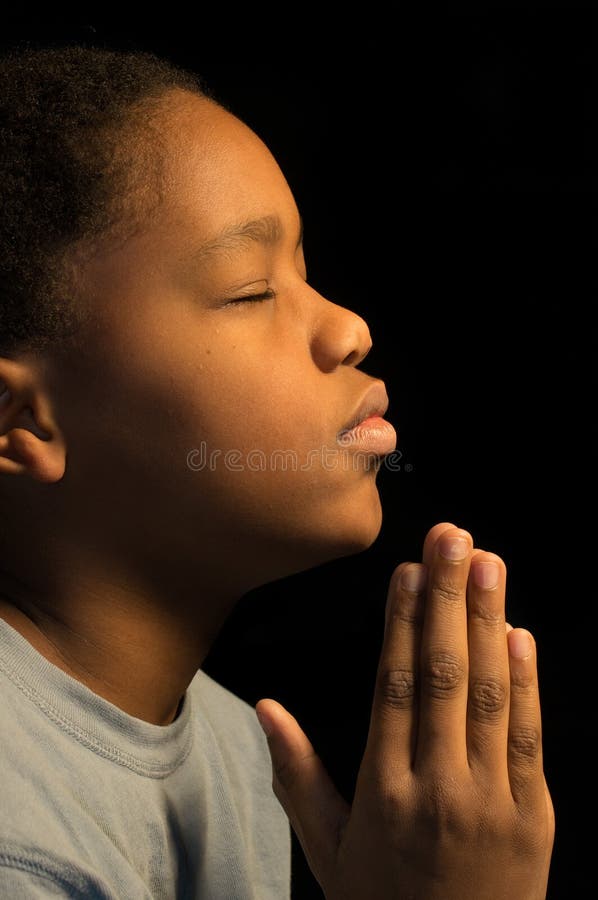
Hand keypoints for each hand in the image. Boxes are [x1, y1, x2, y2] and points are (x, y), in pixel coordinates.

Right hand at [255, 522, 554, 898]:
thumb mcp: (328, 852)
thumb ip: (297, 776)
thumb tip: (267, 708)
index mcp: (386, 794)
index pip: (395, 687)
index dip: (402, 623)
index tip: (406, 570)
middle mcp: (440, 788)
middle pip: (445, 675)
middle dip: (447, 598)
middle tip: (452, 539)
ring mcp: (493, 800)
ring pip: (492, 694)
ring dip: (490, 621)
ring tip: (487, 564)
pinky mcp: (534, 815)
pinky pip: (529, 736)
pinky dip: (527, 681)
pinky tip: (519, 633)